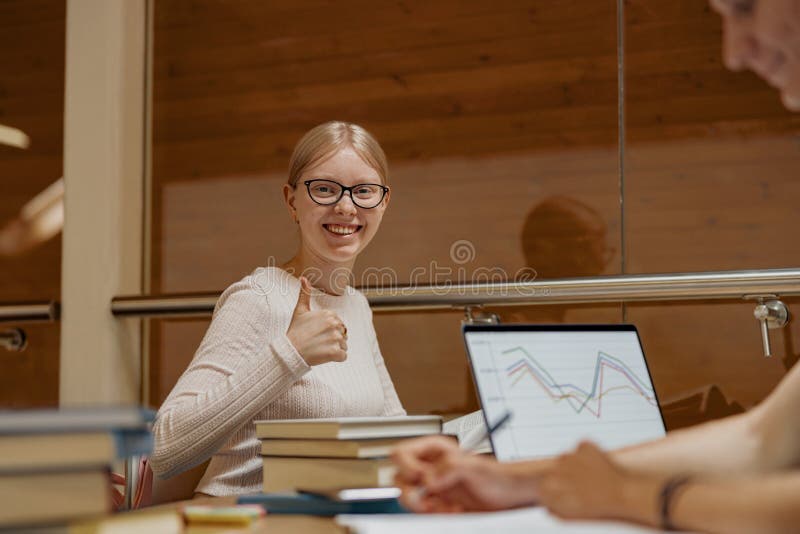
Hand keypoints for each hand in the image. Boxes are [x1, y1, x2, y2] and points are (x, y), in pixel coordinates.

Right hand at [286, 276, 347, 365]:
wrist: (290, 351)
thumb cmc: (295, 331)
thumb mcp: (300, 310)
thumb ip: (304, 293)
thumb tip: (303, 278)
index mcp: (329, 314)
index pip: (339, 324)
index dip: (329, 330)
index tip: (317, 333)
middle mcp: (334, 325)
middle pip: (343, 334)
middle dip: (333, 340)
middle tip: (318, 341)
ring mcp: (335, 339)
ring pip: (344, 345)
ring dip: (335, 349)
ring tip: (320, 348)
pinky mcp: (335, 352)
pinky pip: (343, 356)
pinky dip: (336, 358)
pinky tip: (324, 356)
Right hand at [392, 435, 539, 512]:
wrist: (513, 498)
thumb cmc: (499, 476)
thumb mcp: (475, 467)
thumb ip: (450, 469)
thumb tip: (429, 479)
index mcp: (435, 451)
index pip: (403, 453)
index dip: (406, 465)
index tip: (419, 476)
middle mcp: (431, 468)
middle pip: (399, 478)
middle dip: (411, 492)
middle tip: (427, 498)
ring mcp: (433, 488)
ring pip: (408, 498)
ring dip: (424, 506)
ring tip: (443, 507)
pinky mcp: (438, 506)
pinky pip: (424, 513)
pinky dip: (435, 516)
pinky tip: (452, 511)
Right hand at [537, 441, 659, 524]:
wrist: (624, 494)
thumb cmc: (598, 507)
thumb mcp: (569, 514)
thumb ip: (552, 506)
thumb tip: (546, 501)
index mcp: (549, 486)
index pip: (541, 484)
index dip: (550, 489)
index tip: (558, 492)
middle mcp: (555, 468)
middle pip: (555, 469)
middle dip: (565, 476)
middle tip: (581, 486)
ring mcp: (570, 455)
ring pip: (568, 458)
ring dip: (576, 465)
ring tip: (592, 478)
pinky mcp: (584, 445)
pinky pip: (581, 448)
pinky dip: (588, 454)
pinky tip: (597, 466)